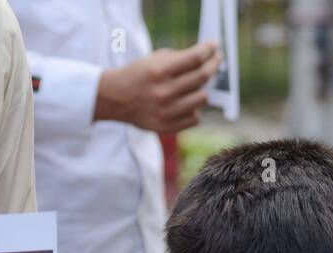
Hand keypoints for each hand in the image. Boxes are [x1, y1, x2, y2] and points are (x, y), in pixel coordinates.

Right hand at [94, 41, 220, 132]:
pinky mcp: (168, 127)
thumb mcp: (155, 60)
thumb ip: (180, 58)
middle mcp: (164, 92)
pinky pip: (195, 117)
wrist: (115, 99)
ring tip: (197, 84)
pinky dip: (194, 108)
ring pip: (203, 98)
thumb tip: (208, 57)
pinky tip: (187, 102)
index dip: (209, 50)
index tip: (215, 46)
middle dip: (214, 64)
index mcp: (159, 71)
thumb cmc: (140, 75)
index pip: (195, 58)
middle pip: (203, 76)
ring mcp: (167, 112)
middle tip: (217, 59)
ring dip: (203, 89)